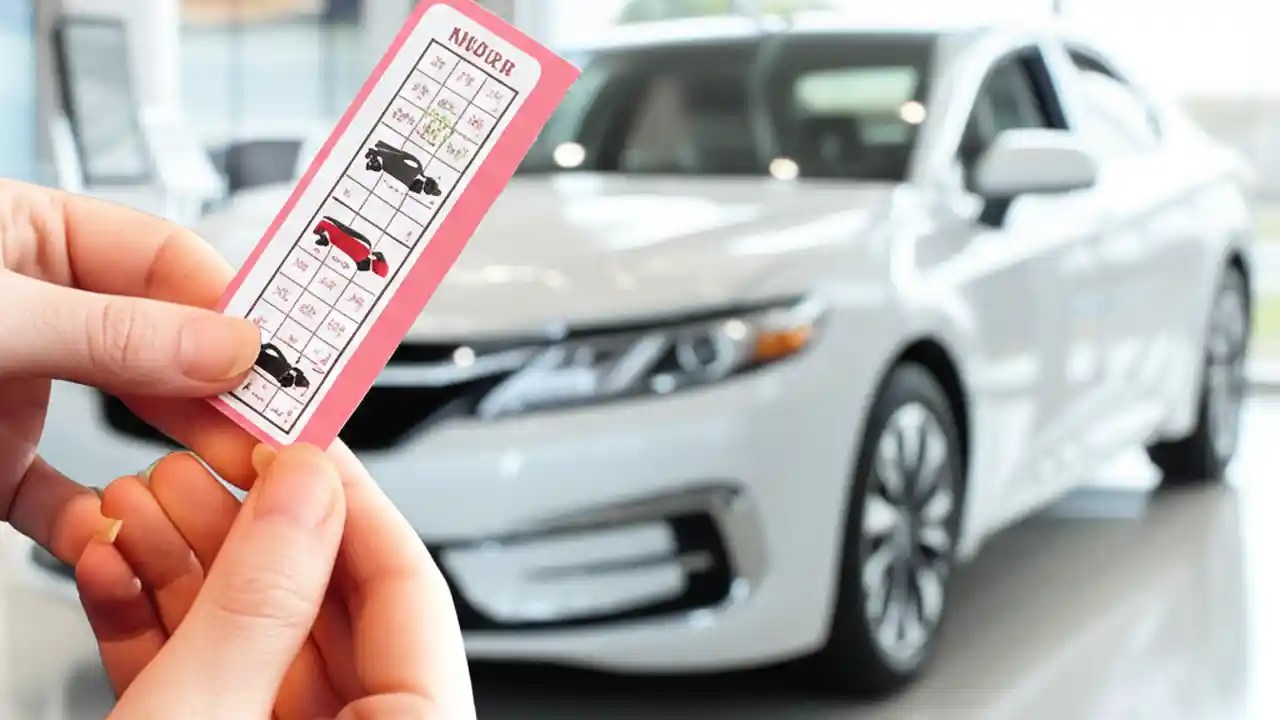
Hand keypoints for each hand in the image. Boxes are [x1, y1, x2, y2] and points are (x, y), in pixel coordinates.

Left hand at [0, 181, 262, 565]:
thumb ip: (109, 331)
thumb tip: (226, 345)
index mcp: (31, 235)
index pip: (166, 263)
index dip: (229, 310)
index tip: (279, 359)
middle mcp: (36, 308)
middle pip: (163, 348)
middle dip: (218, 396)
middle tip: (270, 435)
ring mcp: (16, 383)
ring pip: (124, 421)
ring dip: (175, 459)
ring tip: (225, 483)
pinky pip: (55, 493)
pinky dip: (88, 522)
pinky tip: (114, 532)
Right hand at [75, 443, 474, 718]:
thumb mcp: (206, 716)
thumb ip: (261, 601)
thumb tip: (305, 488)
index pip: (410, 587)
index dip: (350, 497)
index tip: (297, 436)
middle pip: (325, 603)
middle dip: (245, 521)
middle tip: (203, 451)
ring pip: (257, 635)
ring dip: (187, 561)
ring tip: (140, 496)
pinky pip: (206, 680)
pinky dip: (156, 626)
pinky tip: (115, 569)